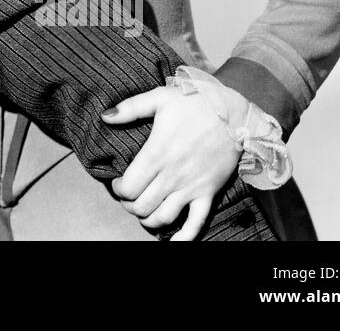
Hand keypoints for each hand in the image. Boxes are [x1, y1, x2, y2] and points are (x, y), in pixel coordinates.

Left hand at [103, 86, 238, 240]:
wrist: (234, 113)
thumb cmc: (196, 103)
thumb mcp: (160, 97)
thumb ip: (130, 108)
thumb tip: (105, 116)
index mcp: (157, 154)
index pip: (129, 186)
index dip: (118, 189)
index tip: (117, 183)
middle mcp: (172, 175)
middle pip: (141, 205)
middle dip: (129, 205)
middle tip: (128, 198)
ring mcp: (191, 187)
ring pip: (162, 217)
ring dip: (148, 219)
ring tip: (143, 212)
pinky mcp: (208, 193)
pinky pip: (196, 223)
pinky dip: (184, 237)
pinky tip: (173, 242)